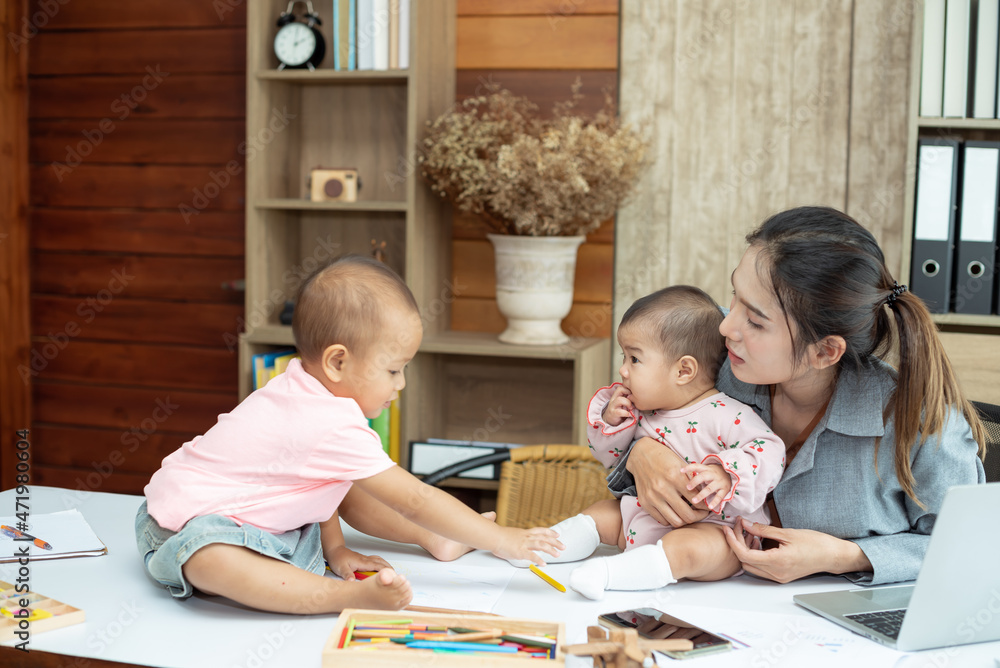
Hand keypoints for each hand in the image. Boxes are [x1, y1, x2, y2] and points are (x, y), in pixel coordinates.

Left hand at [324, 544, 391, 580]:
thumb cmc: (337, 558)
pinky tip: (381, 567)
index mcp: (363, 562)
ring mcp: (365, 558)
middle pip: (382, 562)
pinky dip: (382, 563)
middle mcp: (366, 559)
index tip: (393, 576)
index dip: (386, 571)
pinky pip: (376, 560)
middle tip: (396, 576)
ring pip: (380, 560)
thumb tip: (352, 582)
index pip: (378, 566)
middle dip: (390, 569)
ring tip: (392, 573)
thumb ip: (347, 575)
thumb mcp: (340, 568)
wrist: (334, 550)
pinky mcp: (363, 559)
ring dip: (387, 565)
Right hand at [491, 526, 562, 565]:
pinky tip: (544, 564)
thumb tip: (516, 540)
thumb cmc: (498, 536)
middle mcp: (527, 537)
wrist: (493, 536)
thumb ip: (516, 537)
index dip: (550, 532)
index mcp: (525, 532)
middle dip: (555, 542)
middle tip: (563, 546)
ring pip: (541, 545)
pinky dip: (539, 560)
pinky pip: (532, 556)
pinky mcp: (520, 552)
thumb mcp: (510, 534)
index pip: (540, 531)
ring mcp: (524, 544)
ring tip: (558, 555)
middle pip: (544, 538)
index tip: (557, 534)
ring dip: (551, 550)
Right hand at [601, 385, 634, 425]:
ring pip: (619, 400)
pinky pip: (619, 412)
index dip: (629, 388)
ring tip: (631, 408)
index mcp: (617, 395)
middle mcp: (614, 399)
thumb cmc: (620, 410)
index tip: (634, 394)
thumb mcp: (624, 403)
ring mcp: (612, 406)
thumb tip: (640, 396)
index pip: (622, 386)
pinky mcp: (613, 413)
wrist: (610, 420)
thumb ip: (629, 398)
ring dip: (628, 403)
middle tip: (634, 400)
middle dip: (629, 393)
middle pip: (619, 389)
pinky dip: (626, 413)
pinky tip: (629, 414)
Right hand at [625, 437, 709, 527]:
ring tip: (689, 514)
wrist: (641, 455)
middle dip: (699, 516)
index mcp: (674, 477)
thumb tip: (705, 499)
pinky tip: (675, 512)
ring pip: (675, 521)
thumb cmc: (665, 458)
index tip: (707, 507)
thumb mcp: (682, 465)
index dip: (705, 507)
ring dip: (685, 521)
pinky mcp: (644, 503)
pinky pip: (662, 520)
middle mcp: (663, 489)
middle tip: (701, 513)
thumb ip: (693, 482)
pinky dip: (671, 519)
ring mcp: (652, 497)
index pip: (696, 500)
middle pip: (687, 515)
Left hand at [681, 462, 732, 511]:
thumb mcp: (706, 470)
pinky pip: (719, 496)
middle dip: (695, 482)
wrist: (731, 474)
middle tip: (687, 488)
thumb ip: (696, 473)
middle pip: (703, 477)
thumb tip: (680, 478)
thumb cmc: (713, 473)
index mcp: (707, 469)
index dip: (689, 468)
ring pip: (709, 488)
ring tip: (693, 501)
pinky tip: (709, 507)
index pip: (697, 466)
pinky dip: (714, 502)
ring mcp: (719, 482)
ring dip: (701, 495)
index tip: (680, 471)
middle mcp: (713, 475)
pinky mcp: (725, 489)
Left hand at [722, 518, 871, 582]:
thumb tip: (745, 524)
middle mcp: (775, 574)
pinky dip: (755, 555)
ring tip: (749, 533)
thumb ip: (763, 530)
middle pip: (745, 561)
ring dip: (746, 550)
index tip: (728, 529)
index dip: (732, 541)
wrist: (832, 556)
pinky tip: (758, 542)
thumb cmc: (815, 543)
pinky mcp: (781, 576)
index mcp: (777, 562)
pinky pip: (760, 568)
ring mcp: (778, 577)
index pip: (744, 555)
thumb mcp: (787, 533)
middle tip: (739, 527)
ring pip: (751, 566)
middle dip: (738, 544)